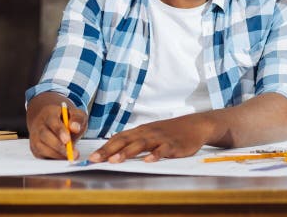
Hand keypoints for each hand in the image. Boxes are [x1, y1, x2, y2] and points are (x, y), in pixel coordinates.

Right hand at [27, 94, 87, 159]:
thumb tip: (75, 128)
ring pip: (40, 147)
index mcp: (49, 114)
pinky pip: (40, 155)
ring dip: (56, 154)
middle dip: (58, 146)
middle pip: (44, 136)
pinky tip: (63, 158)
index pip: (52, 122)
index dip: (59, 131)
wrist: (51, 118)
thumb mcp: (76, 113)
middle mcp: (39, 125)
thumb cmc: (66, 117)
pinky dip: (51, 158)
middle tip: (72, 152)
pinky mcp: (35, 148)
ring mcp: (35, 137)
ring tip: (70, 156)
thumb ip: (77, 119)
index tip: (67, 140)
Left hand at [88, 115, 211, 163]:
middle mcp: (148, 133)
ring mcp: (161, 138)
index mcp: (141, 131)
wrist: (195, 125)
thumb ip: (135, 140)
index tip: (91, 158)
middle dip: (109, 150)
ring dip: (127, 152)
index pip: (119, 138)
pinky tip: (148, 160)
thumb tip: (113, 152)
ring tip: (115, 160)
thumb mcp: (151, 133)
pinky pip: (163, 149)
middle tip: (96, 159)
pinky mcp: (173, 144)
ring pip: (141, 144)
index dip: (104, 148)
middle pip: (126, 140)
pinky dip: (155, 154)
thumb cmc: (170, 131)